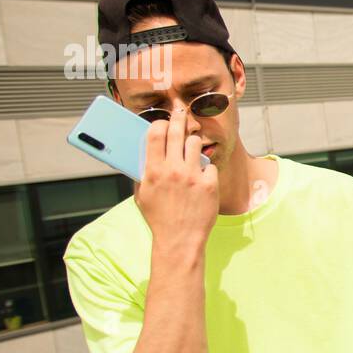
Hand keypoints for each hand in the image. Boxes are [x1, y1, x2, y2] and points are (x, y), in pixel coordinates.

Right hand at [133, 107, 218, 249]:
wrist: (180, 240)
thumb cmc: (159, 218)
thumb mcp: (142, 194)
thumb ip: (143, 172)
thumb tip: (146, 151)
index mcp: (153, 171)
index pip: (155, 134)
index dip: (159, 123)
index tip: (162, 122)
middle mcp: (173, 170)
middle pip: (177, 132)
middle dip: (178, 118)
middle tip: (181, 112)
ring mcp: (193, 176)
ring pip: (195, 143)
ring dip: (192, 144)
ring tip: (190, 150)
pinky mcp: (210, 184)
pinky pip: (208, 165)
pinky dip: (205, 171)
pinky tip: (200, 180)